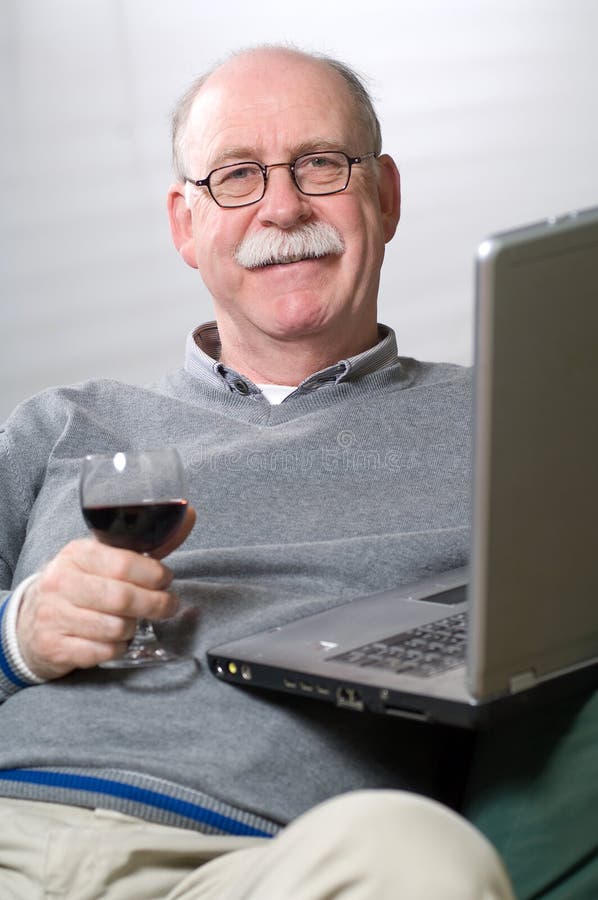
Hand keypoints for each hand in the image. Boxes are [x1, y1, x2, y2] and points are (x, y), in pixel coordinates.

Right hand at [17, 506, 195, 679]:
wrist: (30, 621)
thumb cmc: (79, 586)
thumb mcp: (102, 561)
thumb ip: (145, 547)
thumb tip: (188, 513)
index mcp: (76, 554)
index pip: (123, 563)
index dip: (153, 574)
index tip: (166, 580)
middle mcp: (61, 582)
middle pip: (122, 598)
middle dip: (155, 604)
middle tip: (168, 605)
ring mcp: (53, 615)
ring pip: (115, 628)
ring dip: (134, 628)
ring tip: (134, 621)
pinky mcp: (54, 647)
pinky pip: (102, 652)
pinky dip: (118, 648)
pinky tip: (115, 639)